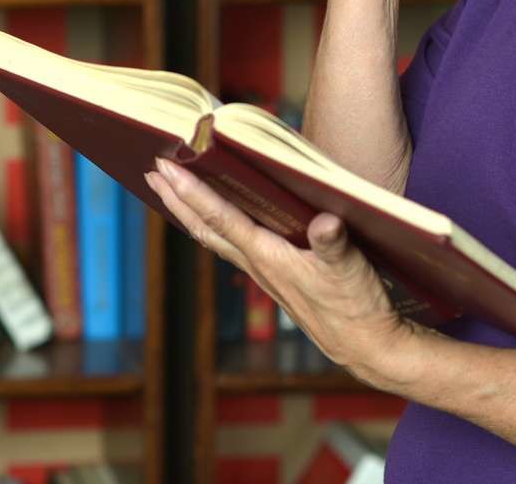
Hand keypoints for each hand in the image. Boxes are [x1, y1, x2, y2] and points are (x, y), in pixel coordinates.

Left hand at [146, 158, 418, 387]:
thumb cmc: (357, 308)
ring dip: (190, 212)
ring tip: (171, 191)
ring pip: (216, 238)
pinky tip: (218, 220)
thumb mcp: (350, 270)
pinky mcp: (277, 277)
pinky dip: (216, 226)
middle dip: (176, 200)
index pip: (221, 218)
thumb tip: (325, 221)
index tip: (164, 168)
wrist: (365, 348)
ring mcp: (265, 272)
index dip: (191, 192)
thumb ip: (335, 244)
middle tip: (150, 171)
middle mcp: (259, 264)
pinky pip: (234, 246)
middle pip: (206, 227)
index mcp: (269, 257)